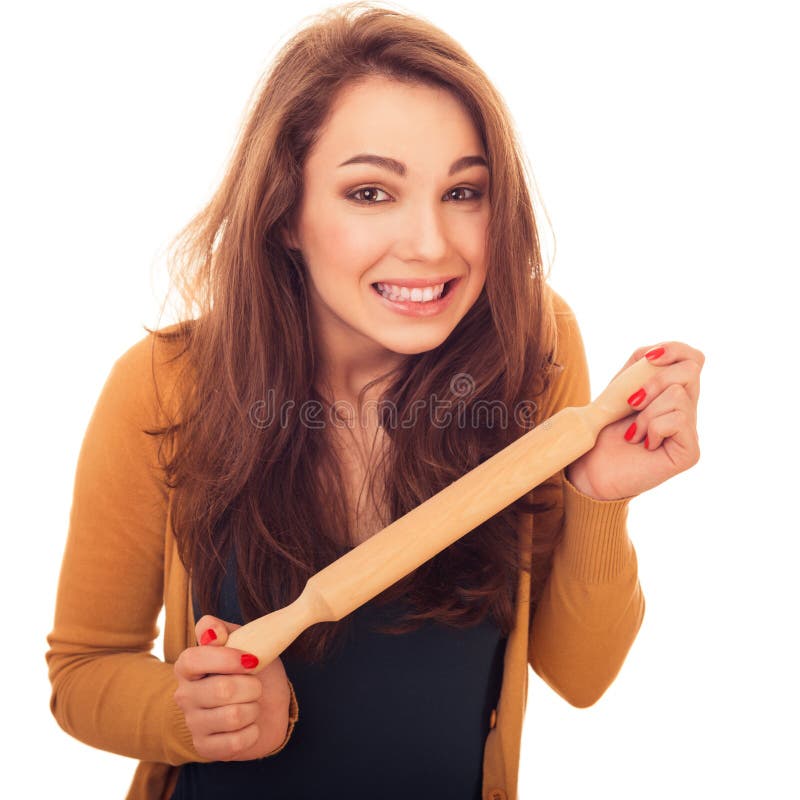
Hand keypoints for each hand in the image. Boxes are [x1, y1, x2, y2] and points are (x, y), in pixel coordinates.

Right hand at [173, 614, 291, 760]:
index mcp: (188, 665)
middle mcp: (184, 694)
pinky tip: (250, 725)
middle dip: (252, 686)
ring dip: (254, 708)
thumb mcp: (243, 640)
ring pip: (233, 716)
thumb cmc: (252, 668)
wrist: (267, 703)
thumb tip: (211, 631)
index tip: (251, 660)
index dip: (226, 659)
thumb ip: (223, 630)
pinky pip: (235, 742)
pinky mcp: (205, 748)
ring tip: (252, 704)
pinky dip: (252, 732)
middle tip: (256, 685)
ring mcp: (193, 723)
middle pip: (222, 690)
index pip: (194, 659)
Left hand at [566, 342, 703, 500]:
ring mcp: (690, 431)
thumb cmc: (602, 430)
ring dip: (646, 412)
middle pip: (691, 370)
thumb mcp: (619, 390)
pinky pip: (677, 420)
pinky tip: (643, 443)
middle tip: (632, 402)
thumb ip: (638, 368)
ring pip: (679, 395)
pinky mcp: (690, 452)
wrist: (590, 467)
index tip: (649, 357)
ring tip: (633, 432)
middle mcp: (687, 410)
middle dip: (654, 381)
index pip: (693, 358)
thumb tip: (653, 353)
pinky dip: (652, 428)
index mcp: (673, 392)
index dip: (675, 349)